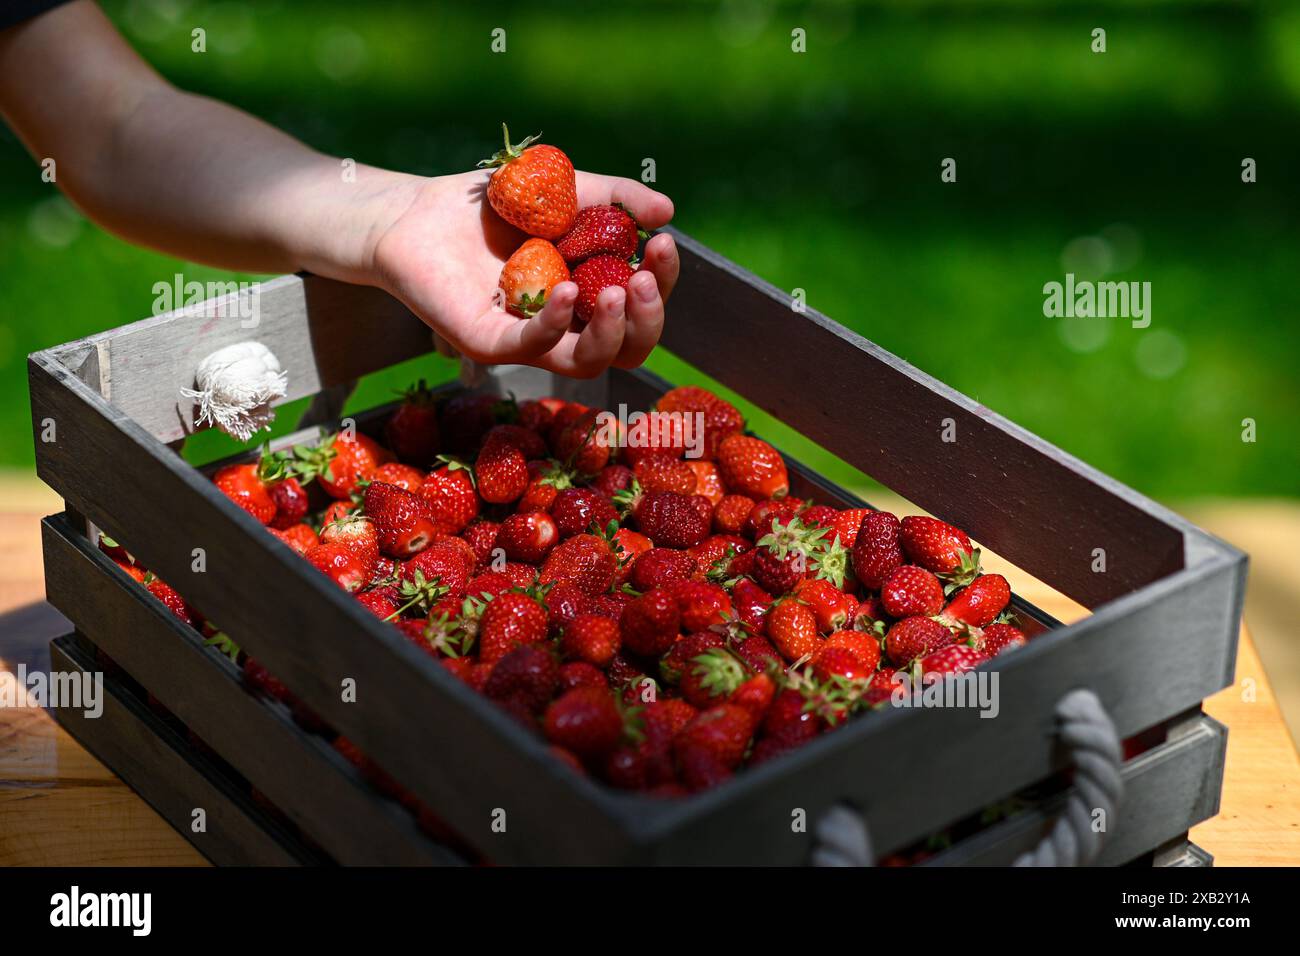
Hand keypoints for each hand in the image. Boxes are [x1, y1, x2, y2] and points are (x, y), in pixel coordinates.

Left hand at [370, 168, 677, 377]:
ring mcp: (526, 340)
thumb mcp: (568, 191)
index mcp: (590, 297)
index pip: (641, 307)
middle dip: (647, 318)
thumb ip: (615, 198)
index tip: (662, 243)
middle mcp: (565, 328)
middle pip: (626, 349)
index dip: (662, 282)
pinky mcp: (488, 341)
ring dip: (612, 332)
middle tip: (645, 279)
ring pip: (585, 362)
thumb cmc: (494, 207)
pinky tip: (568, 291)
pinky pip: (530, 346)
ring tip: (619, 292)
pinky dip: (554, 323)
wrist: (418, 211)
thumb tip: (667, 211)